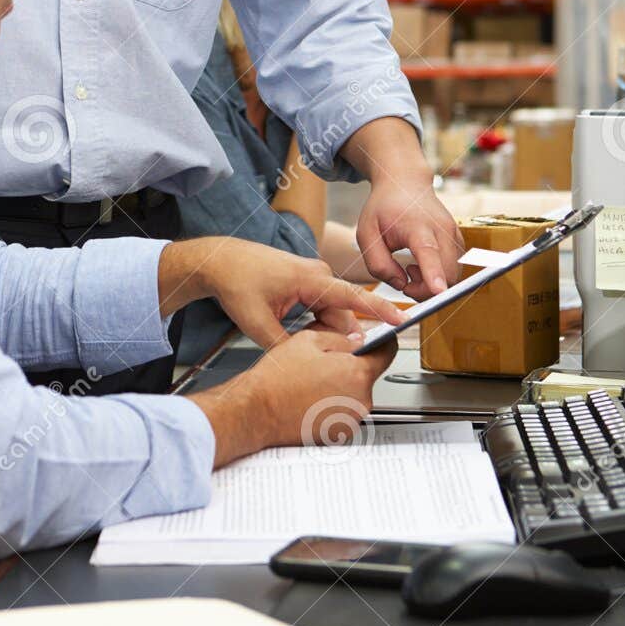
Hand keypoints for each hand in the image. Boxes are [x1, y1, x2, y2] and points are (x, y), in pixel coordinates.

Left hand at [158, 236, 406, 348]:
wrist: (222, 261)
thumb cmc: (237, 282)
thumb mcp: (257, 323)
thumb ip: (286, 346)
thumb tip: (308, 364)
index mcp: (310, 279)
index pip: (353, 296)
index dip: (380, 310)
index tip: (402, 318)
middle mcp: (318, 274)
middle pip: (342, 315)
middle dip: (335, 338)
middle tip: (313, 354)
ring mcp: (314, 277)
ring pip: (333, 314)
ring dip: (322, 332)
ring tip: (294, 337)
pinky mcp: (309, 282)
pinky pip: (324, 308)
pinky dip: (316, 324)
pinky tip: (297, 331)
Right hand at [190, 327, 395, 465]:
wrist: (256, 412)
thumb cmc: (276, 380)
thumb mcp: (308, 340)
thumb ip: (341, 338)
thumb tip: (356, 340)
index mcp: (357, 373)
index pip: (388, 352)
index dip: (382, 342)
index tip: (378, 339)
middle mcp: (360, 400)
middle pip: (368, 375)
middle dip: (352, 366)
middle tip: (326, 361)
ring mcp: (350, 420)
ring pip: (354, 394)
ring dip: (341, 386)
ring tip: (313, 381)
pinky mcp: (338, 434)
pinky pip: (343, 411)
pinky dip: (333, 404)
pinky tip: (310, 398)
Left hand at [355, 177, 462, 296]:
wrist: (406, 183)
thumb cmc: (383, 209)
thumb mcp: (366, 234)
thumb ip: (378, 264)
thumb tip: (401, 285)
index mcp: (416, 226)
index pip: (428, 252)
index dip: (434, 275)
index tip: (439, 292)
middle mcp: (442, 229)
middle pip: (447, 273)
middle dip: (426, 291)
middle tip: (404, 278)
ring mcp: (454, 234)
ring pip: (454, 276)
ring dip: (432, 284)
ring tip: (410, 268)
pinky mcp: (459, 240)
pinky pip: (455, 269)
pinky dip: (439, 276)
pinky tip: (421, 264)